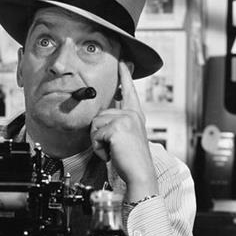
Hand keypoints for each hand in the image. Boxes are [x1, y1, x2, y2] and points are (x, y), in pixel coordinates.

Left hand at [90, 61, 157, 200]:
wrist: (140, 174)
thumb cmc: (131, 160)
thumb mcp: (126, 137)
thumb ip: (117, 125)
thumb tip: (101, 119)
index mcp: (135, 115)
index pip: (129, 91)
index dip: (125, 76)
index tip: (124, 61)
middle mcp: (132, 114)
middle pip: (99, 115)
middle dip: (98, 135)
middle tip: (113, 148)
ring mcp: (126, 119)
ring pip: (95, 125)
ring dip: (98, 142)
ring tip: (113, 150)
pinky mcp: (117, 128)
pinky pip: (95, 135)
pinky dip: (99, 149)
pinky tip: (112, 154)